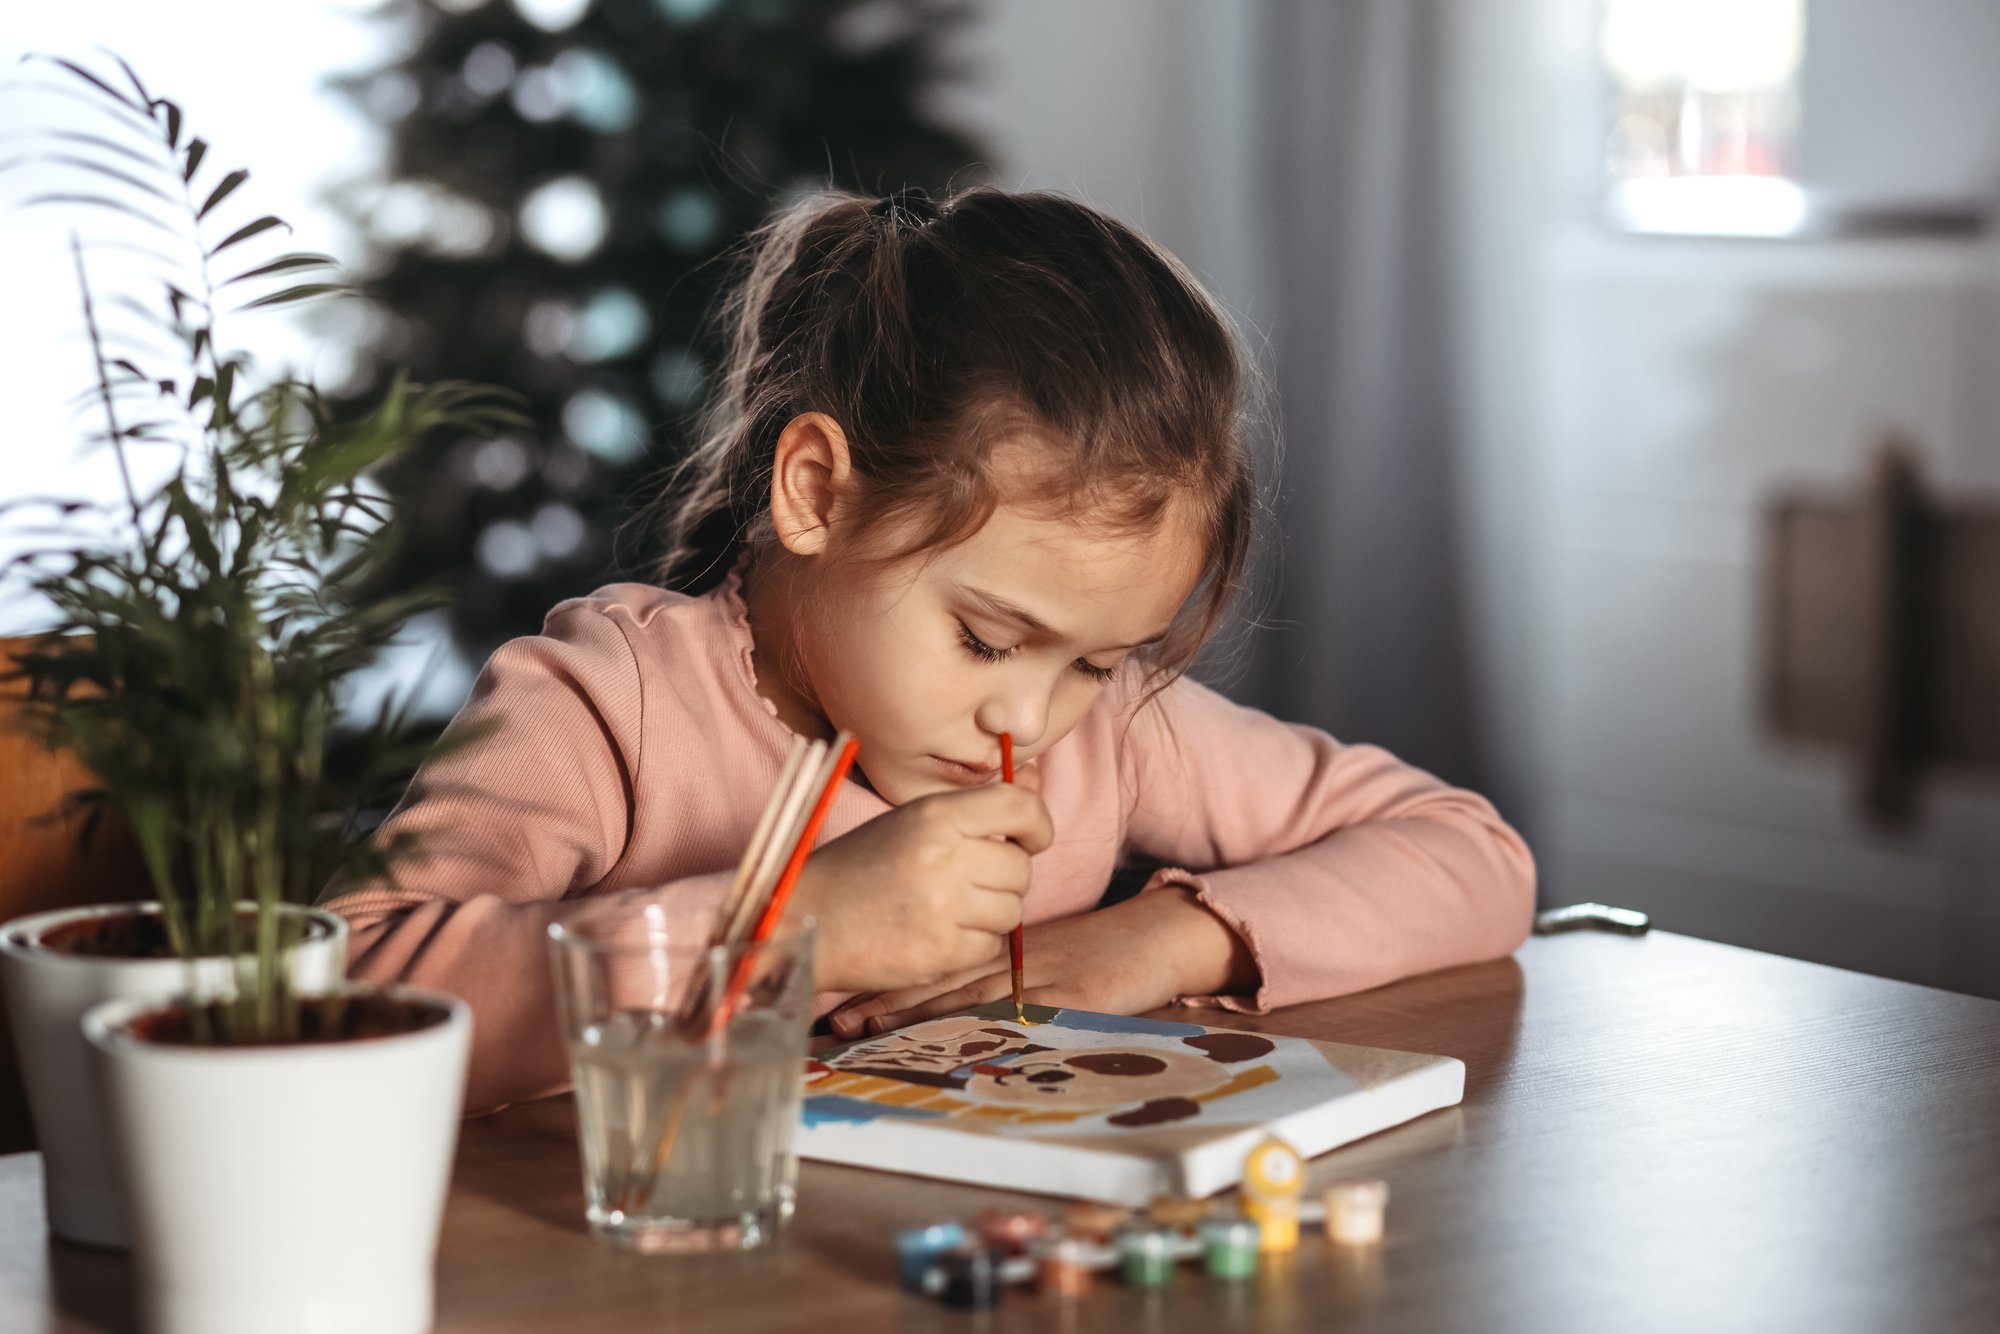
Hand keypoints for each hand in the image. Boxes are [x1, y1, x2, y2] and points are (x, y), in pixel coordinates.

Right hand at [788, 783, 1053, 994]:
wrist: (805, 922)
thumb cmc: (858, 868)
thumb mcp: (909, 823)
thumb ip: (971, 812)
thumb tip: (1035, 789)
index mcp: (935, 814)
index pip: (1020, 807)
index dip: (1038, 825)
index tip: (1032, 839)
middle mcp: (944, 855)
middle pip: (1021, 867)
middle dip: (1004, 878)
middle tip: (967, 883)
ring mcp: (944, 906)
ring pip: (1012, 910)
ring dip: (989, 914)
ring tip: (946, 910)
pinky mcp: (942, 952)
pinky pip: (990, 946)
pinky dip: (971, 944)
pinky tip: (935, 934)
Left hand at [827, 885, 1254, 1036]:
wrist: (1161, 935)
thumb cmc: (1104, 950)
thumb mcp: (1050, 956)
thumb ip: (1007, 975)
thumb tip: (956, 1005)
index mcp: (1006, 952)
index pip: (939, 967)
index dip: (892, 986)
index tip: (844, 1005)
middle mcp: (1014, 962)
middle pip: (940, 981)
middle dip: (887, 1004)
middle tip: (836, 1022)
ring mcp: (1043, 978)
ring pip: (970, 996)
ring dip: (917, 1016)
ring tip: (868, 1032)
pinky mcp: (1075, 993)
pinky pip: (1025, 1013)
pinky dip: (987, 1028)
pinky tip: (954, 1042)